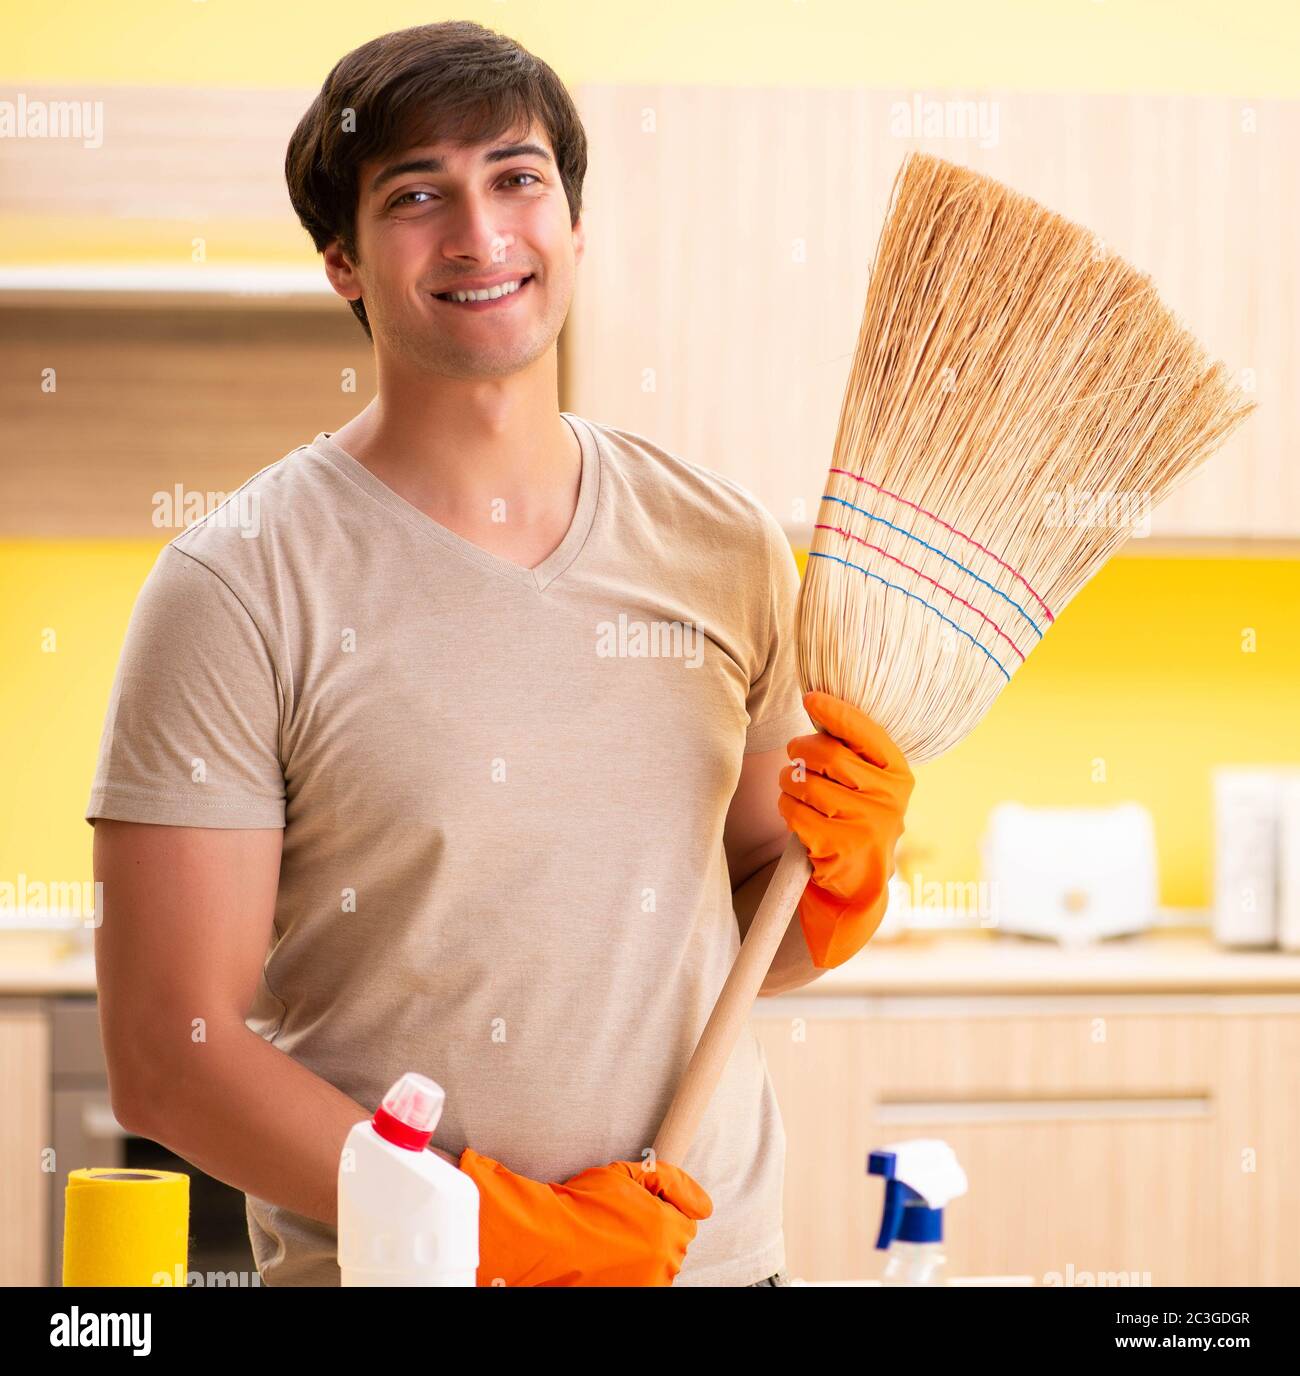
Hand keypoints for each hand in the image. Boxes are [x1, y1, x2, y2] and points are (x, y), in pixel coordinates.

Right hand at [458, 1148, 712, 1286]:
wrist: (545, 1238)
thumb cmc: (581, 1203)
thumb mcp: (626, 1174)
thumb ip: (672, 1181)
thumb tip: (705, 1205)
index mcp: (669, 1230)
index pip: (685, 1220)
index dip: (661, 1209)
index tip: (636, 1207)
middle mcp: (664, 1263)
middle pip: (673, 1246)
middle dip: (653, 1233)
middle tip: (620, 1223)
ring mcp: (648, 1284)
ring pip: (658, 1266)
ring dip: (643, 1255)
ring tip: (610, 1242)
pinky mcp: (633, 1296)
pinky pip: (643, 1281)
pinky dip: (630, 1273)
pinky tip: (608, 1260)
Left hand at [777, 691, 914, 967]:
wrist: (860, 883)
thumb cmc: (857, 819)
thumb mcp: (870, 786)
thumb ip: (853, 753)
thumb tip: (817, 705)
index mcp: (898, 774)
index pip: (866, 732)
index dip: (835, 711)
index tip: (811, 698)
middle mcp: (889, 798)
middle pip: (829, 754)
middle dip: (801, 749)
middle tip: (794, 753)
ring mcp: (866, 824)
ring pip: (807, 783)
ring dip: (789, 780)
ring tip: (791, 783)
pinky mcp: (840, 846)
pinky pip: (796, 811)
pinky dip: (787, 806)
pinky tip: (794, 810)